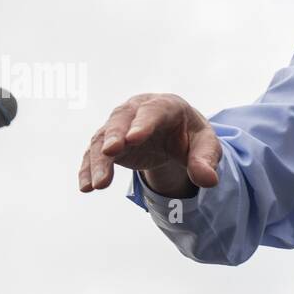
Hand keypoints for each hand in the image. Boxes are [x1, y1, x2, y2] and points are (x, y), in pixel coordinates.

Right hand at [78, 93, 220, 196]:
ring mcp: (119, 126)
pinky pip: (94, 154)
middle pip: (121, 119)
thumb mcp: (206, 146)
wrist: (175, 135)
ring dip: (99, 160)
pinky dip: (89, 169)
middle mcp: (137, 110)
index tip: (133, 139)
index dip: (143, 124)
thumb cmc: (192, 137)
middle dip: (114, 135)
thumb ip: (206, 160)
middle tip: (110, 152)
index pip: (153, 111)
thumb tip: (207, 180)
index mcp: (166, 106)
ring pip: (103, 138)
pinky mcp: (108, 142)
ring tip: (98, 185)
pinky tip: (85, 187)